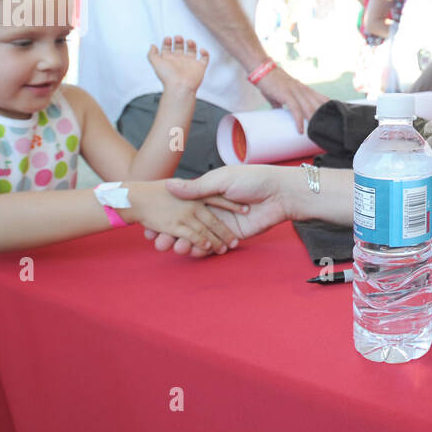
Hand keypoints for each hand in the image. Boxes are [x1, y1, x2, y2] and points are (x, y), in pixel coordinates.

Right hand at [142, 165, 295, 255]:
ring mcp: (223, 223)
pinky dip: (202, 250)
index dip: (166, 215)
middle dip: (170, 234)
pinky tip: (190, 252)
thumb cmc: (253, 179)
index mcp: (208, 192)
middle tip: (157, 241)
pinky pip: (214, 245)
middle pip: (187, 224)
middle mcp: (213, 209)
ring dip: (184, 243)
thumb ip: (197, 187)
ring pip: (198, 237)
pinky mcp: (234, 235)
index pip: (182, 205)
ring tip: (172, 247)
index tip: (150, 223)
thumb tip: (170, 185)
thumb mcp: (222, 180)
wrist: (281, 193)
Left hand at [148, 35, 208, 95]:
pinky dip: (205, 53)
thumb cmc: (168, 76)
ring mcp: (190, 64)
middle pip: (179, 47)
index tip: (167, 38)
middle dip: (178, 41)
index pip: (167, 48)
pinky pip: (205, 58)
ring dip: (191, 44)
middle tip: (178, 37)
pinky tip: (201, 50)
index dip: (167, 42)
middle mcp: (179, 61)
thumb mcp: (155, 63)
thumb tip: (152, 46)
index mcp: (169, 60)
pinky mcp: (200, 67)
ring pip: (192, 51)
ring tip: (189, 41)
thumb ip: (152, 54)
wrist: (180, 87)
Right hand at [255, 65, 328, 132]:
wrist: (262, 70)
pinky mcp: (286, 95)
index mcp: (304, 89)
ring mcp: (295, 92)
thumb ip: (281, 104)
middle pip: (318, 105)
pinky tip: (301, 130)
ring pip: (309, 108)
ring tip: (317, 133)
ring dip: (314, 121)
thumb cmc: (271, 82)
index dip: (330, 108)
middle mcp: (303, 90)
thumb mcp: (281, 94)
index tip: (337, 117)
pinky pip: (295, 110)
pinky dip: (299, 120)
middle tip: (330, 130)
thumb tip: (279, 113)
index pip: (322, 98)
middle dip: (324, 117)